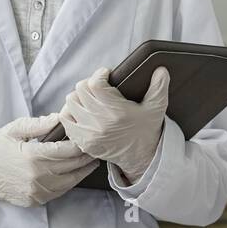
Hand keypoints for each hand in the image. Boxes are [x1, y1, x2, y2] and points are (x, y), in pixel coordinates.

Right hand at [0, 113, 95, 206]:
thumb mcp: (14, 129)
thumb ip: (39, 124)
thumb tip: (60, 117)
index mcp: (34, 156)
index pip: (70, 150)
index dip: (83, 143)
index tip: (90, 137)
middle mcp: (38, 176)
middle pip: (74, 166)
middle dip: (87, 156)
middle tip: (96, 147)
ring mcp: (37, 191)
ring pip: (71, 182)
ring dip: (82, 171)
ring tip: (90, 161)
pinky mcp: (35, 200)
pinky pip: (60, 192)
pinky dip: (69, 182)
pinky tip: (73, 173)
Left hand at [60, 67, 168, 183]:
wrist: (140, 157)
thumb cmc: (146, 131)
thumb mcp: (156, 108)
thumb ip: (159, 87)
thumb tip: (161, 70)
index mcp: (116, 111)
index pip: (95, 84)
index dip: (100, 74)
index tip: (106, 75)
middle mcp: (99, 121)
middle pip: (80, 90)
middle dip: (89, 84)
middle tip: (98, 86)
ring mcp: (88, 132)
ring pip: (70, 102)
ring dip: (79, 97)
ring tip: (89, 98)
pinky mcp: (81, 140)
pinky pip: (65, 120)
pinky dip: (71, 113)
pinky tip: (82, 112)